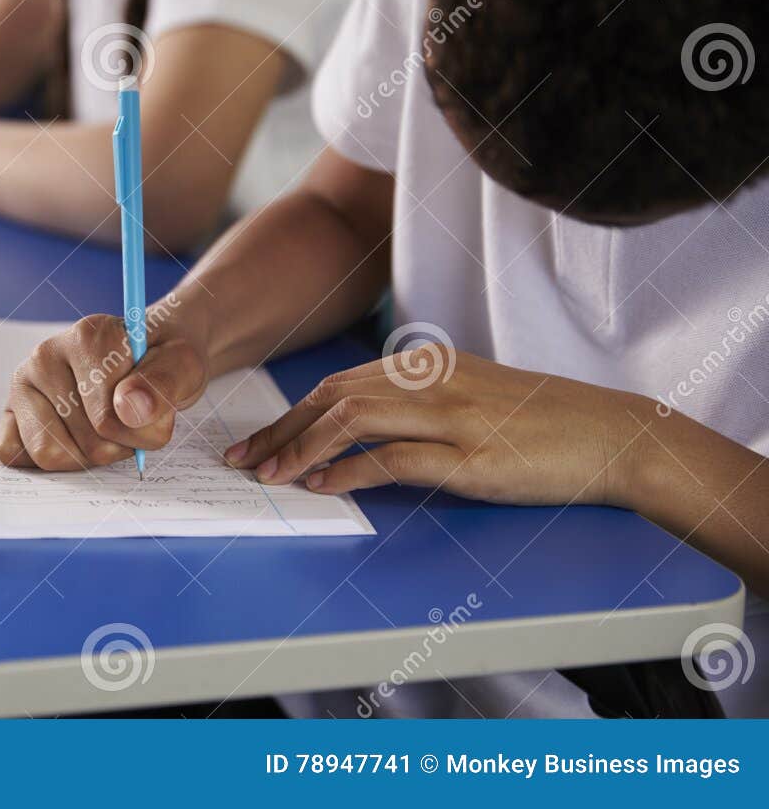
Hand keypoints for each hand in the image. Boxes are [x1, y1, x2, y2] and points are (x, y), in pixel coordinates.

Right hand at [0, 296, 212, 471]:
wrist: (150, 354)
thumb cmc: (163, 363)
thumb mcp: (184, 367)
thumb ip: (164, 383)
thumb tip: (129, 410)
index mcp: (88, 336)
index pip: (108, 419)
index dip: (142, 432)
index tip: (156, 411)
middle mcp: (46, 353)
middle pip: (84, 442)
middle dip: (118, 446)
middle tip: (132, 420)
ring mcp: (23, 382)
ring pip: (49, 455)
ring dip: (87, 457)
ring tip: (106, 429)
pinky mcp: (11, 408)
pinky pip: (13, 454)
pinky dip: (49, 459)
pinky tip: (72, 438)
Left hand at [229, 348, 662, 507]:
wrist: (612, 436)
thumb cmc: (540, 424)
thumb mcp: (471, 397)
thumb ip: (418, 403)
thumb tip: (358, 426)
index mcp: (426, 366)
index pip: (338, 384)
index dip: (291, 413)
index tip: (257, 439)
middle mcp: (431, 382)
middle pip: (332, 397)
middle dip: (280, 430)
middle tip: (242, 459)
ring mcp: (451, 416)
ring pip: (352, 420)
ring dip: (302, 450)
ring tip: (271, 476)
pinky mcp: (470, 456)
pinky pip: (393, 459)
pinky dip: (348, 471)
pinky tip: (321, 486)